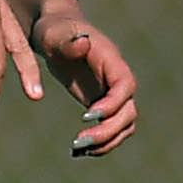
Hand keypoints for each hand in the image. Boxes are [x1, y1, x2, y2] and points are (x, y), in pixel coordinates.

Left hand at [34, 9, 138, 156]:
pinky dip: (99, 142)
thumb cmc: (55, 31)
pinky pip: (110, 128)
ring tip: (78, 150)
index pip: (125, 85)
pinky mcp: (103, 105)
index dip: (114, 102)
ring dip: (106, 141)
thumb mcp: (55, 34)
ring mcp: (112, 94)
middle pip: (128, 111)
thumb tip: (83, 43)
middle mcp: (117, 80)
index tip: (90, 114)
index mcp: (111, 60)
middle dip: (108, 129)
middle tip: (79, 141)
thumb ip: (68, 41)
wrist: (54, 35)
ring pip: (123, 125)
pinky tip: (78, 151)